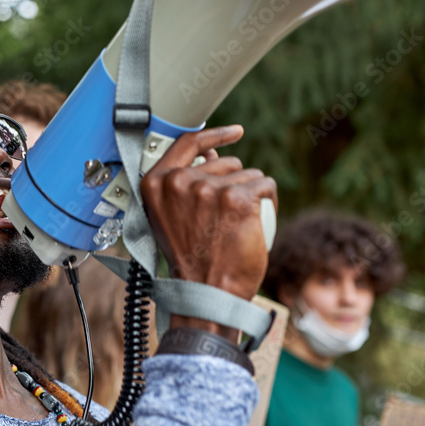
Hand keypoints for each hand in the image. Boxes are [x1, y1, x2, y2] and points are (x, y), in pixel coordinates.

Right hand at [140, 126, 276, 335]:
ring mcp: (208, 188)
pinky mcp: (237, 198)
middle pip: (226, 163)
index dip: (214, 135)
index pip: (187, 143)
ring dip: (252, 196)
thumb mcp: (171, 218)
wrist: (206, 292)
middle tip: (224, 220)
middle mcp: (179, 182)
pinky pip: (266, 185)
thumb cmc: (191, 260)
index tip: (234, 133)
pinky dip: (268, 203)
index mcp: (156, 184)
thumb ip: (182, 187)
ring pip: (249, 174)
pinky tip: (254, 224)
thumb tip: (211, 156)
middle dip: (235, 184)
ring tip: (236, 226)